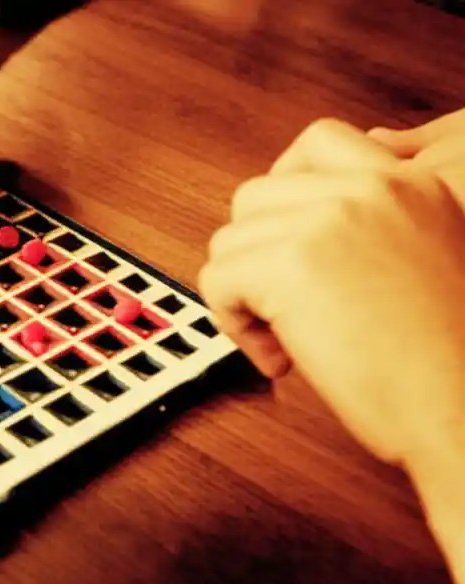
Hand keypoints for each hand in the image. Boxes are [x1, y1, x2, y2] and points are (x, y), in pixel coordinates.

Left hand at [199, 119, 464, 472]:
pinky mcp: (289, 264)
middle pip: (255, 196)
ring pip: (229, 241)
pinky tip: (281, 359)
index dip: (282, 190)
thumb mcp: (428, 263)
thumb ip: (376, 230)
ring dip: (244, 296)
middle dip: (256, 256)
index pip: (318, 142)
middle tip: (286, 311)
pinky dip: (234, 324)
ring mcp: (327, 222)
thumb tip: (290, 228)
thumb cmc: (450, 365)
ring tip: (289, 341)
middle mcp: (371, 191)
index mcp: (411, 185)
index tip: (283, 244)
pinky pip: (218, 279)